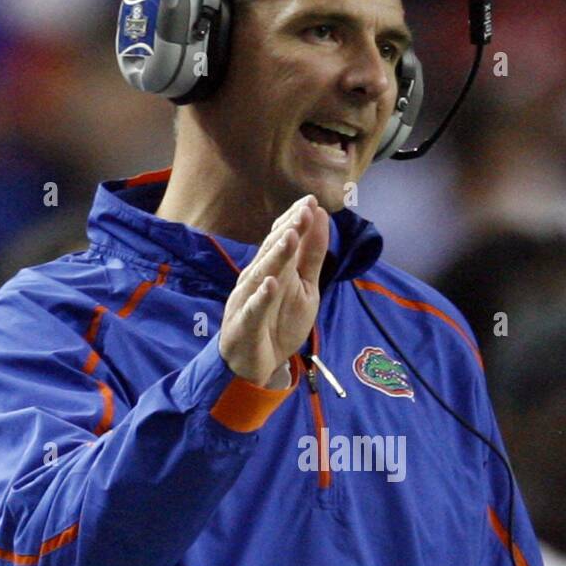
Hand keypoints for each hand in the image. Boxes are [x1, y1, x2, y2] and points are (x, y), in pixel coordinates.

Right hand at [219, 194, 329, 386]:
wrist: (256, 365)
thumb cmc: (278, 322)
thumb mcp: (305, 288)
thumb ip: (312, 256)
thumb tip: (321, 218)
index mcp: (271, 268)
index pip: (281, 238)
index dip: (295, 220)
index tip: (312, 200)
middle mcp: (256, 279)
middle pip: (272, 251)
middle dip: (288, 231)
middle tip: (305, 210)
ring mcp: (247, 301)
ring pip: (262, 275)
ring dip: (276, 256)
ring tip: (291, 236)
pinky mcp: (244, 324)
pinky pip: (253, 309)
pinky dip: (261, 297)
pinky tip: (269, 284)